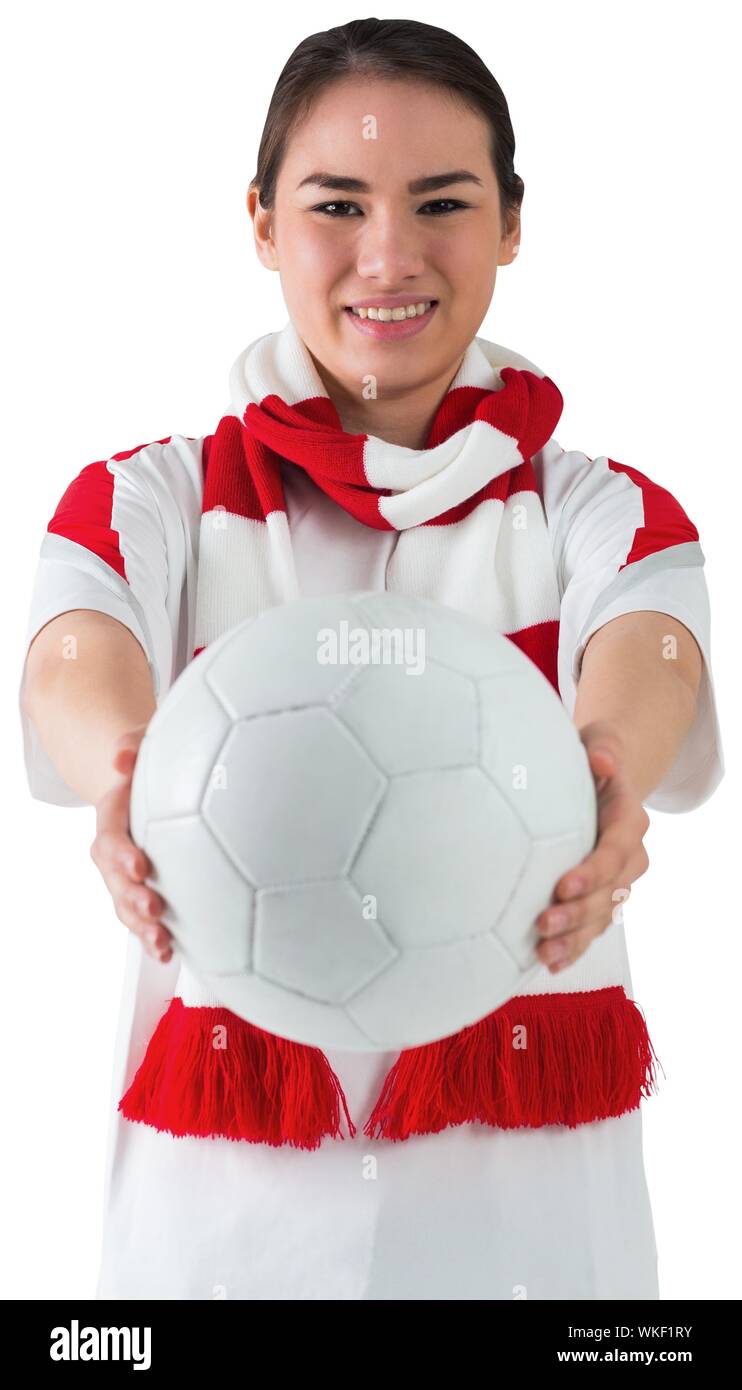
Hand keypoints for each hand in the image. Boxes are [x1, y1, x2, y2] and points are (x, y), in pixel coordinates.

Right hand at [90, 725, 174, 963]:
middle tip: (153, 908)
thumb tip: (123, 755)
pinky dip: (154, 937)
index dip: (121, 854)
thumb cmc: (153, 766)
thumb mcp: (145, 745)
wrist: (150, 783)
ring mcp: (127, 874)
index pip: (110, 837)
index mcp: (114, 816)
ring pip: (124, 905)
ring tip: (160, 940)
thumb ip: (133, 745)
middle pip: (113, 879)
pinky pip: (143, 917)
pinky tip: (170, 952)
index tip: (139, 865)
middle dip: (131, 897)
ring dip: (140, 926)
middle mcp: (116, 850)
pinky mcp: (145, 888)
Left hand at [534, 721, 649, 972]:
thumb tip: (602, 761)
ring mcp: (616, 881)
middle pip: (609, 892)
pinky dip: (573, 947)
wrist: (600, 776)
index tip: (563, 885)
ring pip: (601, 916)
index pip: (615, 850)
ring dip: (574, 938)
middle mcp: (629, 856)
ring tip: (544, 953)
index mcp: (628, 820)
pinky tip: (550, 964)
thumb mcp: (599, 742)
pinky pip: (592, 927)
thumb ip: (602, 750)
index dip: (593, 872)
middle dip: (578, 912)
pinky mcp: (600, 896)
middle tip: (543, 924)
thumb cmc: (591, 757)